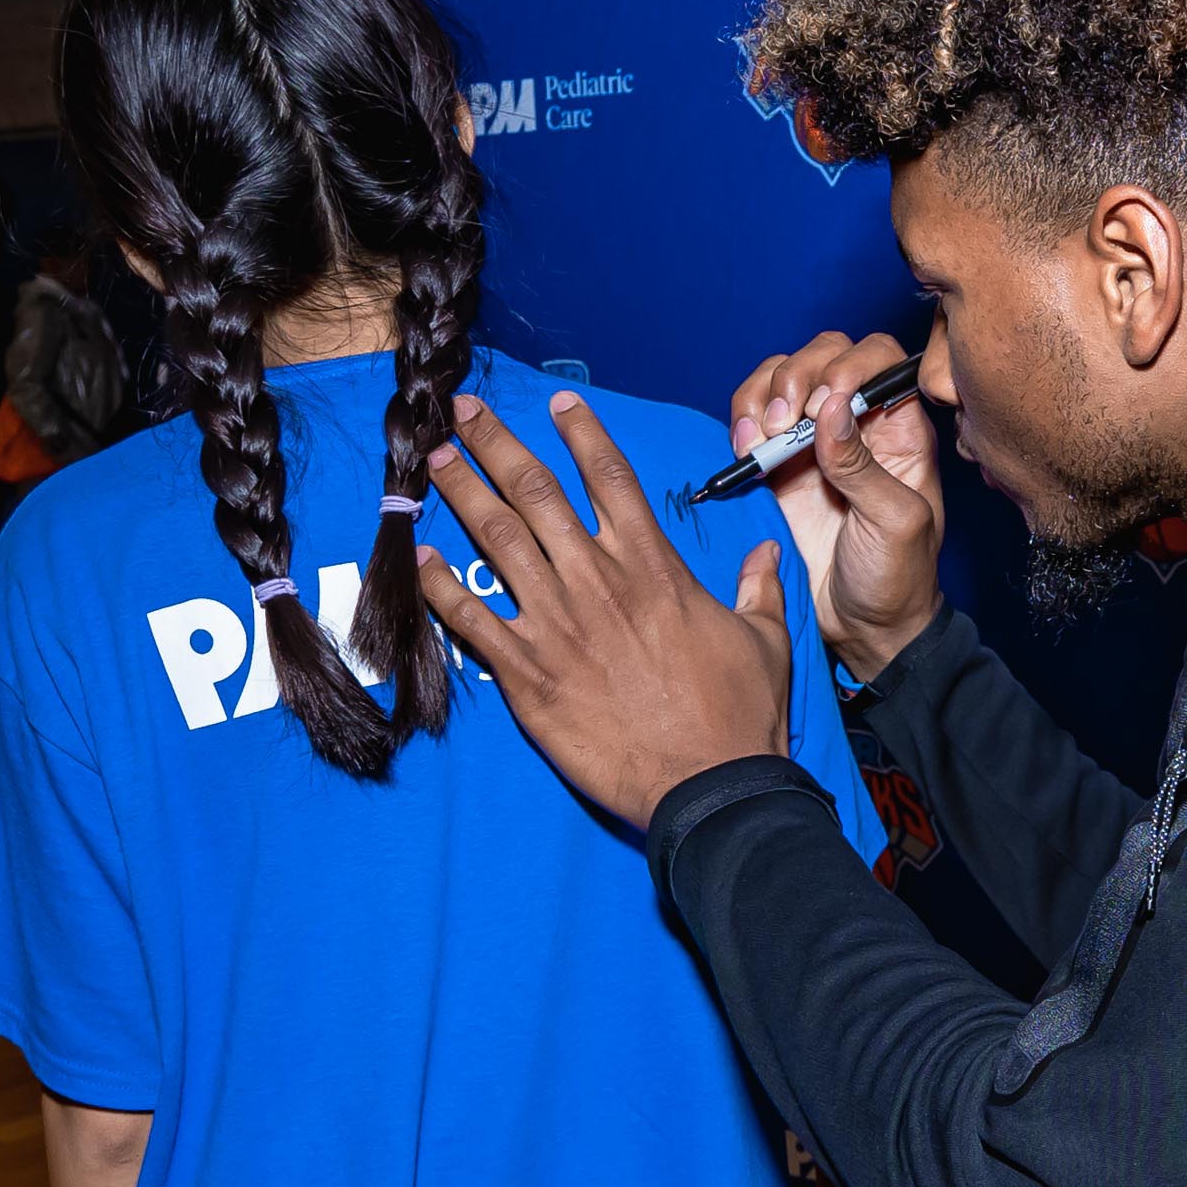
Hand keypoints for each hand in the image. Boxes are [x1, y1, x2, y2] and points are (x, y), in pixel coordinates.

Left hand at [416, 392, 792, 828]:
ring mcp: (557, 624)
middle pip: (535, 492)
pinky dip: (440, 587)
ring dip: (460, 494)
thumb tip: (766, 553)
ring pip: (496, 540)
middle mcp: (598, 580)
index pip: (609, 477)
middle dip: (493, 444)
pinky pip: (471, 620)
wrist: (710, 782)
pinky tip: (419, 558)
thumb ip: (758, 588)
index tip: (555, 404)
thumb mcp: (763, 638)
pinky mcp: (528, 673)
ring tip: (433, 461)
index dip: (580, 433)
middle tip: (459, 412)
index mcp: (653, 566)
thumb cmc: (740, 712)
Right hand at [732, 332, 942, 681]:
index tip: (830, 398)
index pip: (881, 359)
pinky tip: (747, 448)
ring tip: (766, 437)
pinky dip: (743, 418)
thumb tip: (832, 409)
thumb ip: (864, 467)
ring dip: (767, 392)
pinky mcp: (774, 464)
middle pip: (825, 355)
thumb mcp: (895, 523)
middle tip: (792, 421)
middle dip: (801, 373)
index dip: (853, 363)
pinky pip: (753, 415)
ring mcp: (811, 441)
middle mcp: (855, 424)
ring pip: (783, 376)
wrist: (860, 628)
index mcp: (900, 429)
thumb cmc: (897, 578)